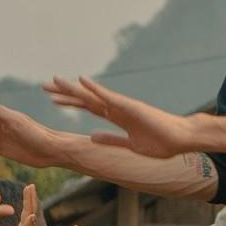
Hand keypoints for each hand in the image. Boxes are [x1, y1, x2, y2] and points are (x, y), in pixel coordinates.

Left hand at [44, 76, 199, 158]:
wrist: (180, 139)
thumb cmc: (161, 142)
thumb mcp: (130, 145)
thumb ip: (111, 140)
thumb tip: (92, 137)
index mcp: (116, 116)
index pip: (88, 107)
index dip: (71, 103)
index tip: (53, 99)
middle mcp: (116, 108)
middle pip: (85, 98)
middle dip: (65, 93)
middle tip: (44, 86)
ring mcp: (122, 106)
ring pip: (92, 96)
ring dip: (73, 89)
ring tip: (55, 81)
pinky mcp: (130, 107)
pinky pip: (108, 97)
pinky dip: (95, 89)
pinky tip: (82, 80)